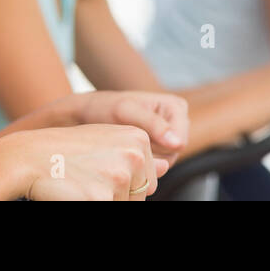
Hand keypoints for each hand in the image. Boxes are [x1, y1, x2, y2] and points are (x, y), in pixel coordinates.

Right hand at [14, 125, 158, 200]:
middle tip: (88, 178)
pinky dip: (89, 203)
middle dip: (117, 196)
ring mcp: (120, 177)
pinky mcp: (103, 198)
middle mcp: (134, 155)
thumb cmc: (67, 150)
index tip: (99, 169)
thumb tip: (166, 166)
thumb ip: (135, 153)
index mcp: (138, 138)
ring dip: (104, 200)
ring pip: (124, 204)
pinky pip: (106, 208)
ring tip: (81, 184)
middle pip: (140, 196)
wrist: (30, 157)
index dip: (123, 183)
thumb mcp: (104, 140)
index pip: (148, 180)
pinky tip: (75, 193)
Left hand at [49, 91, 188, 171]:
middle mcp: (178, 121)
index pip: (179, 142)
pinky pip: (157, 163)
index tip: (133, 139)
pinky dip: (141, 161)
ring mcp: (170, 136)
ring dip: (145, 158)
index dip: (157, 147)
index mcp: (176, 107)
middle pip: (174, 153)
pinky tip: (126, 150)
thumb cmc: (105, 107)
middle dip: (151, 153)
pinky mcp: (160, 147)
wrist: (89, 114)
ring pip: (166, 161)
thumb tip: (178, 144)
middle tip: (125, 142)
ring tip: (124, 144)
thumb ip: (153, 125)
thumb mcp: (125, 111)